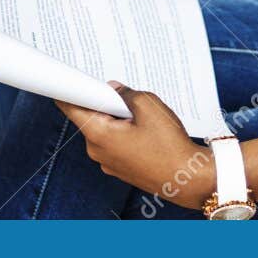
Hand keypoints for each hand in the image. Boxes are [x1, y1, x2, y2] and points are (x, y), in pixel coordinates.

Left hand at [58, 84, 213, 209]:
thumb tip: (115, 90)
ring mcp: (108, 163)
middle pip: (91, 118)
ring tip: (143, 118)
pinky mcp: (120, 168)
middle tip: (126, 97)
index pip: (72, 108)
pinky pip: (115, 144)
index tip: (72, 79)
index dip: (71, 90)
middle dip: (106, 103)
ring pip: (105, 130)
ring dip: (118, 119)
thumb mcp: (149, 106)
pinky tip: (146, 132)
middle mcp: (97, 151)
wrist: (186, 178)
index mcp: (98, 135)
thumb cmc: (167, 145)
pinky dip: (125, 134)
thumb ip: (127, 93)